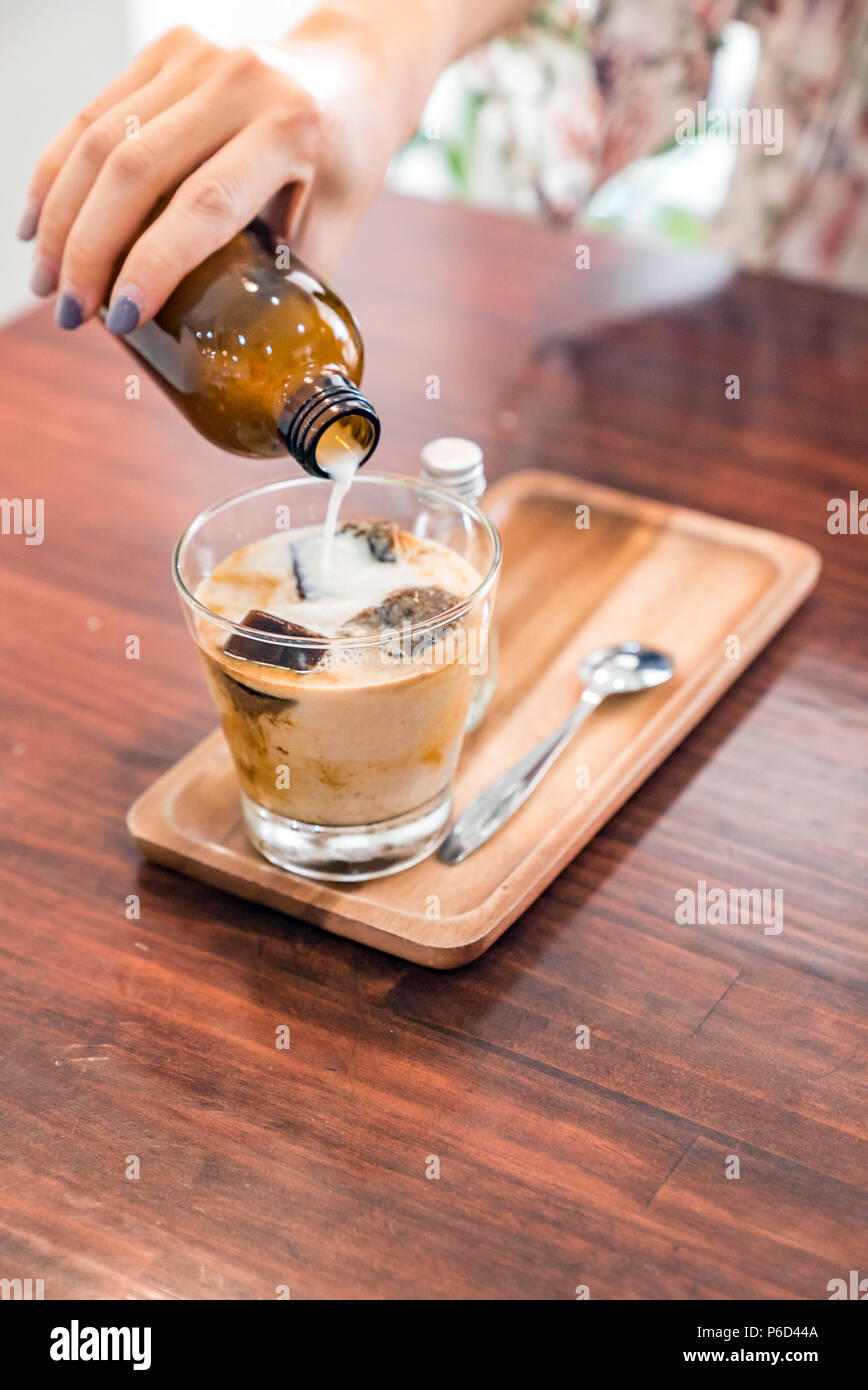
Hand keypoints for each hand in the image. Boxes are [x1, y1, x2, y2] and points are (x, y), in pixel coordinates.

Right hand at [20, 7, 434, 330]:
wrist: (354, 69)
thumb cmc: (347, 157)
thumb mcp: (336, 221)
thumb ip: (293, 283)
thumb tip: (246, 359)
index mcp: (291, 129)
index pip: (205, 204)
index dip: (153, 265)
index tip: (120, 319)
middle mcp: (240, 83)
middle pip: (135, 170)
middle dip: (90, 251)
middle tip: (73, 314)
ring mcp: (198, 56)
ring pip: (100, 139)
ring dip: (62, 218)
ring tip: (49, 283)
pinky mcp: (167, 49)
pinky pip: (94, 113)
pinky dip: (58, 172)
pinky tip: (43, 222)